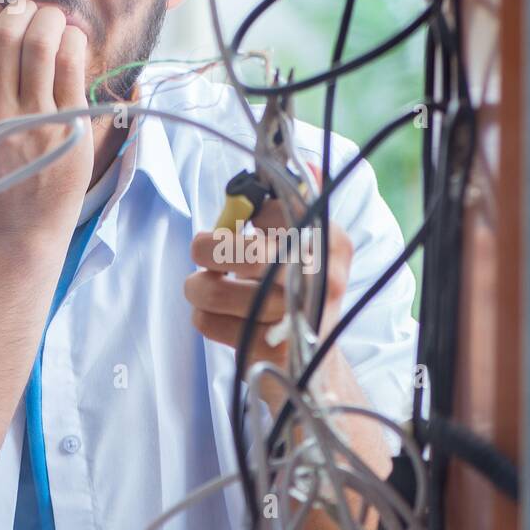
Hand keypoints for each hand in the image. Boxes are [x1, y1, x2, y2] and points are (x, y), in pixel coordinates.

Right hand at [0, 0, 91, 238]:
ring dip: (48, 19)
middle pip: (6, 35)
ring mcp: (35, 118)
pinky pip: (71, 65)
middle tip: (26, 13)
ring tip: (48, 20)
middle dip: (19, 10)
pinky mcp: (70, 124)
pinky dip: (72, 40)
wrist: (17, 222)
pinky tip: (68, 41)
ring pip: (41, 44)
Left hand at [184, 195, 352, 406]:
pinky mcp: (269, 352)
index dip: (243, 218)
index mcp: (332, 241)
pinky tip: (224, 318)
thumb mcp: (307, 243)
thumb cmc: (297, 290)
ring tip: (209, 287)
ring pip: (213, 290)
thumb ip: (295, 203)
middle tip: (204, 252)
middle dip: (206, 248)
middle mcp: (323, 278)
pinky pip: (207, 323)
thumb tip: (304, 165)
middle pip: (242, 253)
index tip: (245, 228)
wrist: (316, 364)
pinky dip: (204, 317)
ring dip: (198, 287)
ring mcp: (297, 319)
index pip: (270, 211)